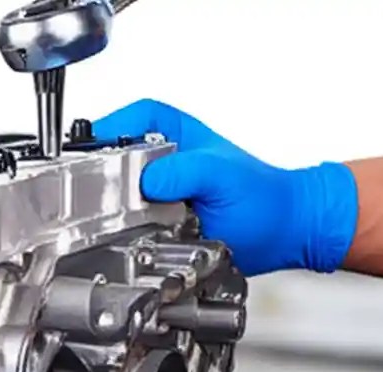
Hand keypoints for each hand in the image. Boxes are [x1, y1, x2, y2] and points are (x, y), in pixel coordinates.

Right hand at [93, 99, 357, 276]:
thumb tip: (147, 181)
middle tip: (128, 208)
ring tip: (143, 223)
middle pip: (101, 167)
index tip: (107, 182)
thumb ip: (184, 171)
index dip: (101, 156)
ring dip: (116, 216)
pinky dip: (126, 232)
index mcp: (161, 125)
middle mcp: (149, 151)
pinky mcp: (150, 212)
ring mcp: (148, 183)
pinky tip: (146, 236)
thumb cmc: (264, 197)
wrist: (282, 229)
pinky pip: (120, 221)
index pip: (110, 130)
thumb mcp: (222, 175)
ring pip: (107, 198)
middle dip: (106, 191)